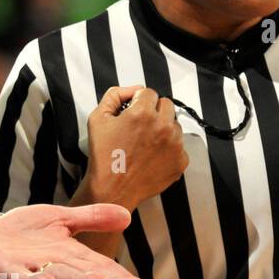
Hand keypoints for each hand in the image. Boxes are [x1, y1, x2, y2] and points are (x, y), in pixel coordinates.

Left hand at [0, 203, 154, 278]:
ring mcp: (32, 270)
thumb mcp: (60, 218)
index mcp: (70, 255)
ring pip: (60, 277)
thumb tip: (127, 215)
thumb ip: (90, 219)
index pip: (102, 267)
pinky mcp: (9, 270)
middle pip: (87, 275)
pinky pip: (23, 277)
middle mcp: (55, 266)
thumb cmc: (22, 232)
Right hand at [81, 85, 188, 210]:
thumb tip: (132, 90)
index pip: (149, 93)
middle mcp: (163, 126)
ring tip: (145, 143)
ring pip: (175, 125)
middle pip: (166, 105)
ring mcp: (175, 144)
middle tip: (139, 127)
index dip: (138, 101)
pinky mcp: (181, 161)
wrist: (112, 188)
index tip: (132, 112)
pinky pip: (180, 146)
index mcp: (142, 113)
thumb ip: (114, 96)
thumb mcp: (97, 118)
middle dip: (153, 112)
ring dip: (163, 129)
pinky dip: (168, 148)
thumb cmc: (103, 155)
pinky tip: (152, 156)